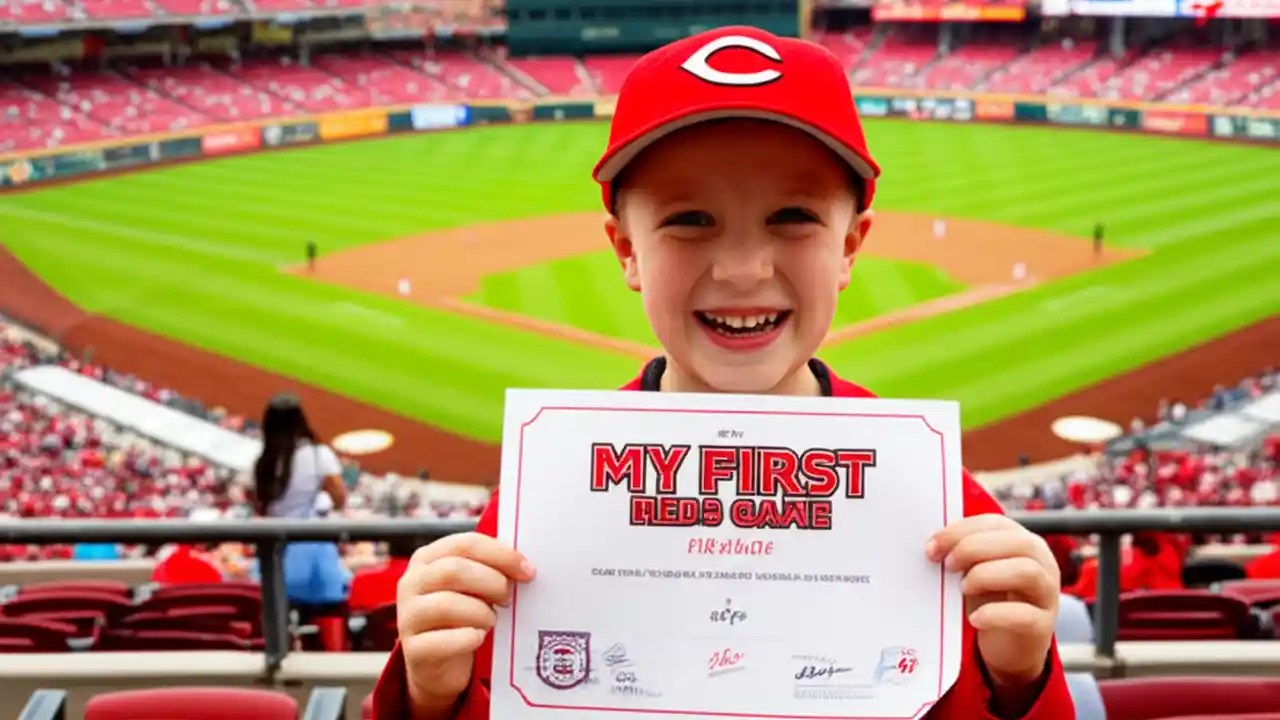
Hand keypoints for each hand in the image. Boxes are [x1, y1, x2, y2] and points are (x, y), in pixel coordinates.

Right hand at [397, 532, 535, 719]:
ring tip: (491, 620)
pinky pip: (442, 641)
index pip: (465, 544)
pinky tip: (478, 637)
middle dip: (492, 582)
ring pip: (447, 604)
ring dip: (481, 612)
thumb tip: (523, 565)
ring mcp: (408, 616)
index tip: (527, 570)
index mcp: (427, 559)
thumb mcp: (470, 587)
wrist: (437, 664)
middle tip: (508, 597)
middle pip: (454, 570)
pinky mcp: (412, 649)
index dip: (500, 555)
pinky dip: (468, 638)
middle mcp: (412, 583)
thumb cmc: (460, 617)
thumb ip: (488, 569)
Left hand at [927, 515, 1059, 698]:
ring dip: (986, 575)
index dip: (961, 530)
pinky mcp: (1042, 625)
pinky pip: (1024, 615)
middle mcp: (1042, 563)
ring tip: (963, 588)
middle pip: (1017, 542)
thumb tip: (931, 545)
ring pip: (1026, 572)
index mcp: (1022, 542)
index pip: (995, 524)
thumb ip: (963, 555)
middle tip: (947, 565)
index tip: (932, 546)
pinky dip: (994, 614)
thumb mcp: (976, 571)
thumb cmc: (991, 601)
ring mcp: (1046, 594)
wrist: (1010, 647)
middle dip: (973, 548)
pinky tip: (974, 619)